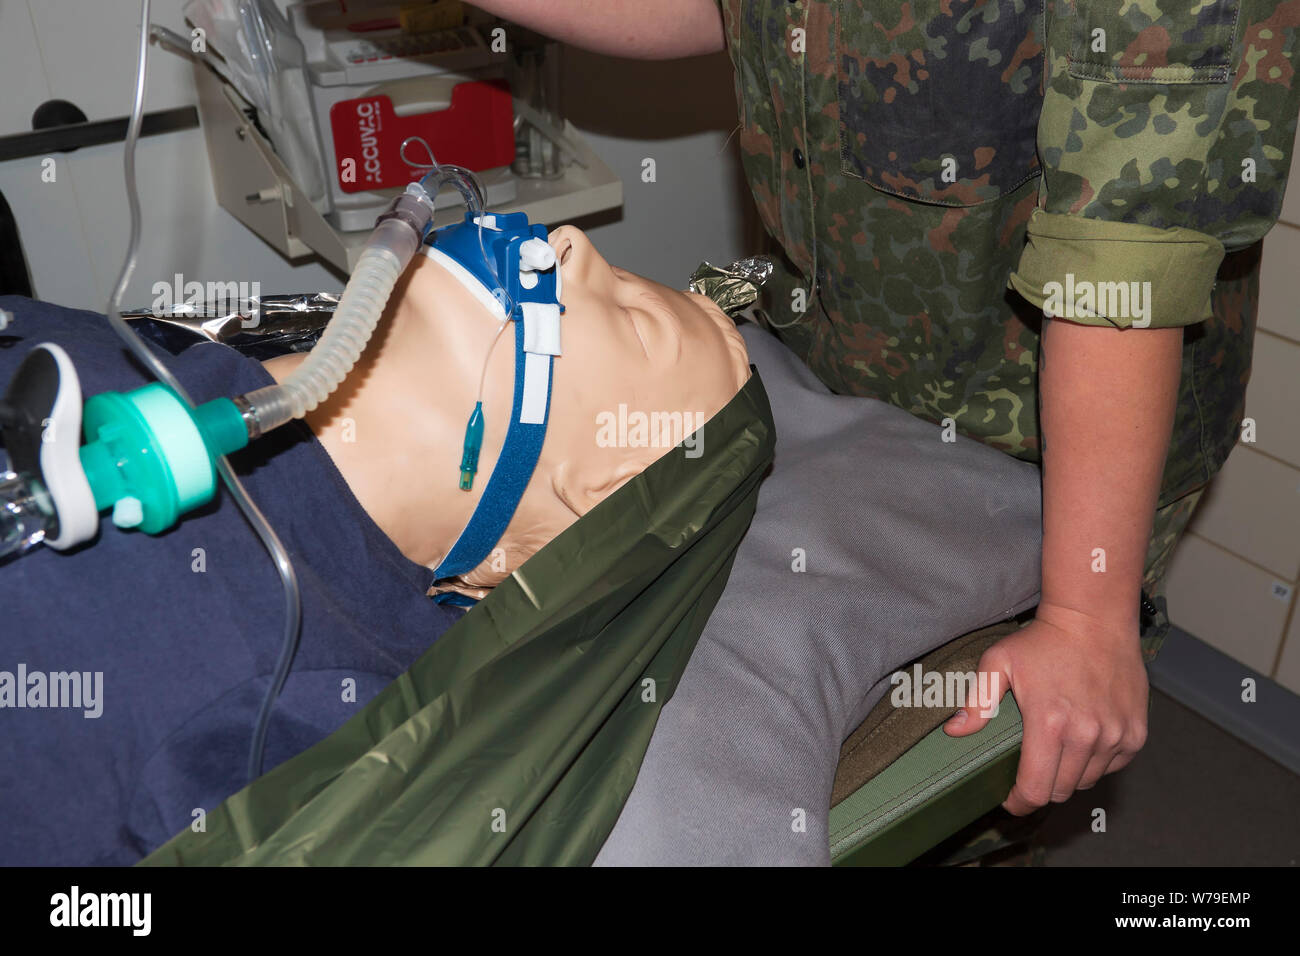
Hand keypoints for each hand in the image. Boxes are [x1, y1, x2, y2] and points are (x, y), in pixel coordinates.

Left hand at [942, 603, 1148, 814]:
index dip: (1018, 802)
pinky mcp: (1136, 733)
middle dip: (1040, 788)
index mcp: (1050, 724)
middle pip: (1061, 790)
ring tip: (1054, 753)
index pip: (1035, 789)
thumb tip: (954, 730)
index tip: (1009, 799)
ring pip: (1087, 781)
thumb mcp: (999, 663)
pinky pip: (1111, 766)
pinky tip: (1080, 741)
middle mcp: (1087, 735)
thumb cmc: (1043, 640)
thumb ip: (977, 701)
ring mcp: (1115, 736)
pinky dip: (1094, 763)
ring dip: (1068, 775)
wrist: (1094, 619)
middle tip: (1028, 773)